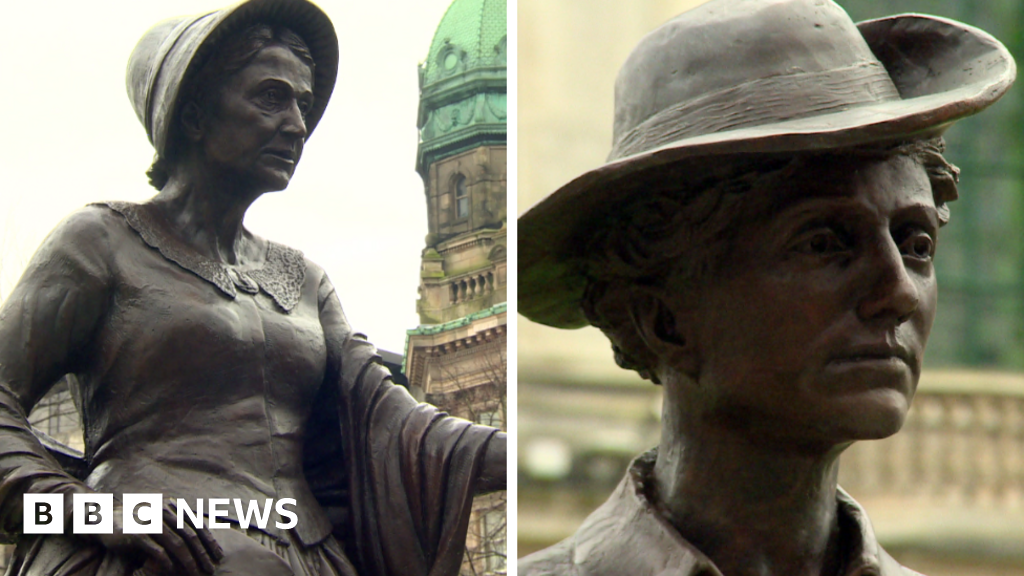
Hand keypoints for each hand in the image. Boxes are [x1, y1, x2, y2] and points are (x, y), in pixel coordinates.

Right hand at [81, 497, 223, 574]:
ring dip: (188, 561)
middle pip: (190, 535)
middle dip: (203, 554)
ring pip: (176, 544)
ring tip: (195, 573)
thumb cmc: (137, 520)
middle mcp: (164, 511)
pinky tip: (173, 571)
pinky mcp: (137, 534)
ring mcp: (150, 521)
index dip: (209, 541)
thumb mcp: (160, 516)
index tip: (218, 555)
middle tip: (211, 568)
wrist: (105, 518)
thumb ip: (177, 524)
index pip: (197, 524)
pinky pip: (157, 550)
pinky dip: (167, 562)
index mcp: (172, 505)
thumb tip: (200, 540)